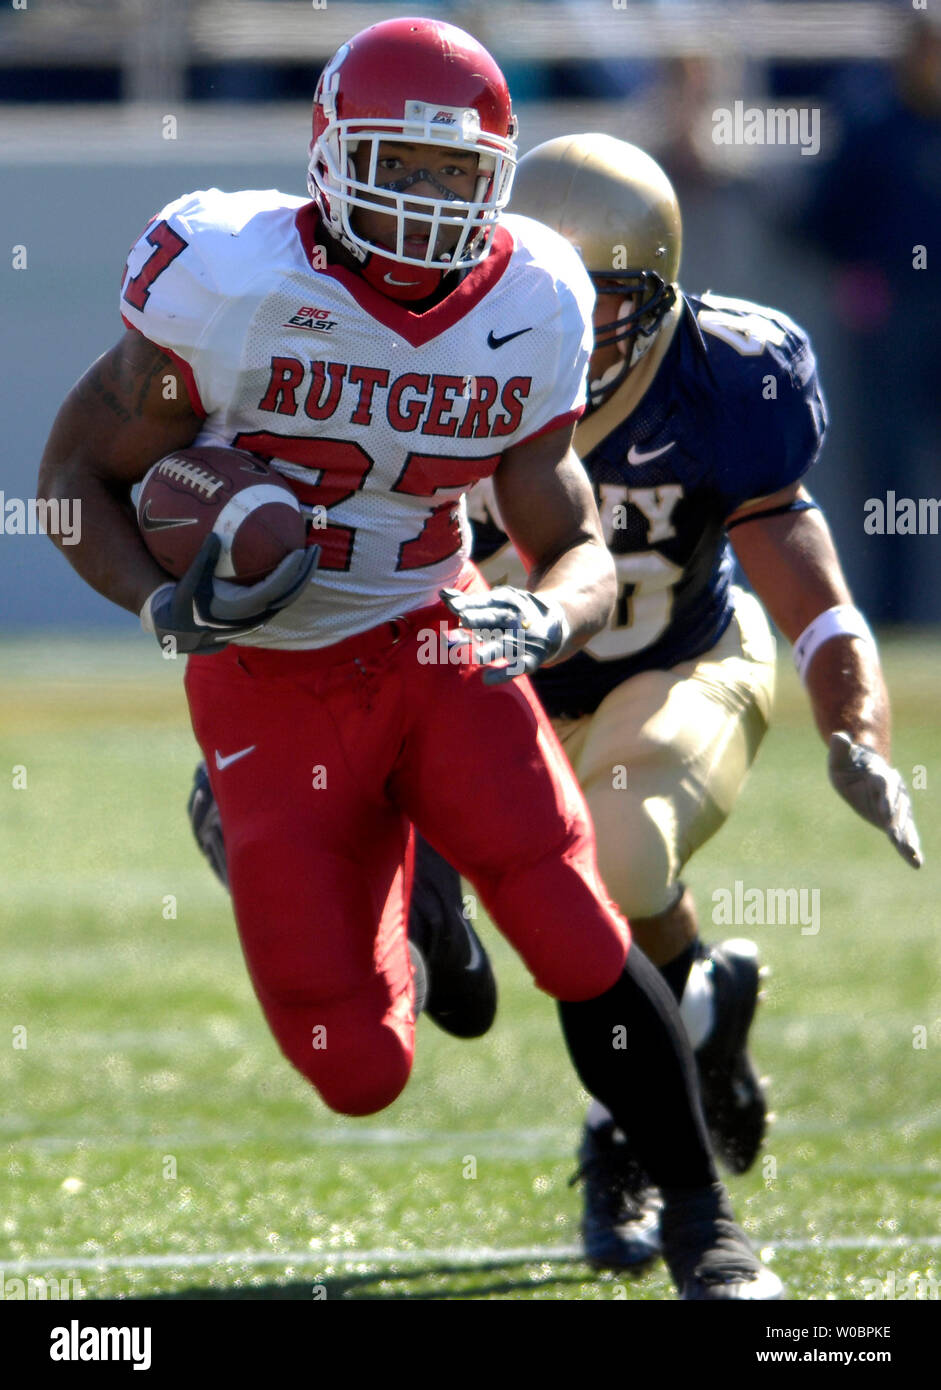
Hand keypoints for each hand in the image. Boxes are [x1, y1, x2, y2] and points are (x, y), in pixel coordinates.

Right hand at [142, 532, 318, 654]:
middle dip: (305, 572)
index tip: (300, 551)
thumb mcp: (190, 582)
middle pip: (289, 594)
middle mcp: (255, 615)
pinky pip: (281, 596)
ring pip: (288, 597)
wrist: (183, 630)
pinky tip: (293, 563)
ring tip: (311, 554)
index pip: (273, 589)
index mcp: (241, 609)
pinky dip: (290, 580)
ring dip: (301, 577)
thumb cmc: (184, 603)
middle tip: (316, 548)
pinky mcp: (259, 615)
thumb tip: (216, 534)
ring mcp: (260, 617)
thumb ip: (203, 559)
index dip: (288, 572)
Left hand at [439, 584, 567, 685]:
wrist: (554, 624)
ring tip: (478, 657)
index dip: (471, 604)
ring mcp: (525, 639)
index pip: (487, 602)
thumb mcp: (497, 604)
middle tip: (462, 620)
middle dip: (479, 620)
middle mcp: (517, 619)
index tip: (453, 606)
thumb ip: (470, 603)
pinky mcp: (532, 659)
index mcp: (508, 602)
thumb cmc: (513, 614)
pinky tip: (487, 679)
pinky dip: (503, 674)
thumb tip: (442, 593)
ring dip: (493, 650)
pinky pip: (518, 667)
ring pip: (507, 644)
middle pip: (496, 619)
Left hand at [828, 731, 922, 868]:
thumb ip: (840, 749)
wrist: (864, 766)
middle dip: (899, 824)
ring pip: (904, 823)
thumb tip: (838, 737)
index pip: (883, 787)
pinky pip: (903, 832)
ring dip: (907, 839)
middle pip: (898, 808)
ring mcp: (897, 805)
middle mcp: (893, 791)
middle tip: (901, 841)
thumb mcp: (840, 757)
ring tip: (912, 855)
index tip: (886, 813)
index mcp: (879, 775)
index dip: (886, 799)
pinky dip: (909, 846)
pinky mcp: (895, 817)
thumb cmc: (849, 763)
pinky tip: (916, 862)